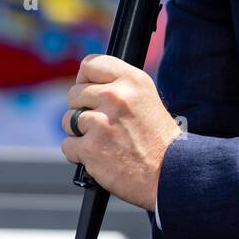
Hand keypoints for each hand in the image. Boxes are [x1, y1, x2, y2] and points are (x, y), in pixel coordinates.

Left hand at [60, 54, 181, 210]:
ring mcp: (101, 123)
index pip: (90, 64)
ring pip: (68, 120)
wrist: (170, 174)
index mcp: (132, 80)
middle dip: (82, 110)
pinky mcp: (91, 148)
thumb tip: (85, 82)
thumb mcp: (145, 98)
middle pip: (74, 94)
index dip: (86, 79)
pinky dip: (78, 155)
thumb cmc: (157, 139)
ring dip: (80, 133)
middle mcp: (116, 97)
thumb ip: (118, 86)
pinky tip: (99, 156)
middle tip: (102, 124)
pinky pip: (68, 145)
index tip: (90, 92)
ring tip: (103, 142)